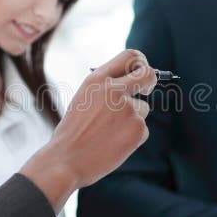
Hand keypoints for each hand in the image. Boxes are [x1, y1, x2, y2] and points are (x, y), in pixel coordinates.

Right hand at [21, 50, 156, 210]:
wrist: (66, 160)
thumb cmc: (72, 133)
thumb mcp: (84, 99)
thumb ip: (105, 88)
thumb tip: (131, 82)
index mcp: (97, 79)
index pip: (130, 56)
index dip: (140, 62)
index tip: (139, 71)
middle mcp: (114, 90)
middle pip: (148, 74)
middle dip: (150, 81)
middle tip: (147, 90)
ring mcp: (128, 110)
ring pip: (143, 109)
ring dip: (132, 119)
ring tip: (108, 133)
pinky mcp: (138, 129)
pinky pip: (142, 129)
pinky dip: (132, 137)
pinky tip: (113, 145)